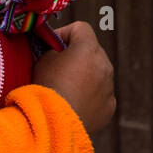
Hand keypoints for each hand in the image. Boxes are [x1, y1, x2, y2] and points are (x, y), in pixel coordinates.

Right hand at [32, 20, 115, 135]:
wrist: (55, 123)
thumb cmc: (47, 87)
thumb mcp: (43, 60)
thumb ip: (53, 50)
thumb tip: (57, 50)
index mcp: (89, 48)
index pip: (80, 28)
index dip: (64, 34)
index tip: (51, 46)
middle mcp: (105, 65)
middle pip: (92, 51)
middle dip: (77, 56)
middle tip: (58, 68)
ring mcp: (109, 87)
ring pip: (98, 74)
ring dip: (84, 77)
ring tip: (65, 90)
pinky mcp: (109, 106)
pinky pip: (100, 95)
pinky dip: (89, 97)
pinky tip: (73, 104)